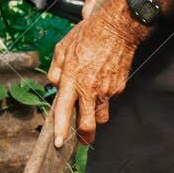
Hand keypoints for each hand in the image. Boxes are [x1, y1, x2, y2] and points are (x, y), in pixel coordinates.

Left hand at [48, 0, 143, 146]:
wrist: (117, 28)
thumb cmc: (88, 35)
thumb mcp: (63, 48)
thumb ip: (55, 70)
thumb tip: (55, 84)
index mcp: (73, 79)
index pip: (64, 111)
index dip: (61, 130)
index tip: (59, 143)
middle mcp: (90, 89)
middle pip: (88, 124)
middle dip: (84, 137)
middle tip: (82, 141)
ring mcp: (106, 90)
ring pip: (102, 115)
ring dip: (96, 117)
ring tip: (91, 110)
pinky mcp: (118, 87)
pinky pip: (109, 99)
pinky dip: (104, 97)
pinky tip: (101, 84)